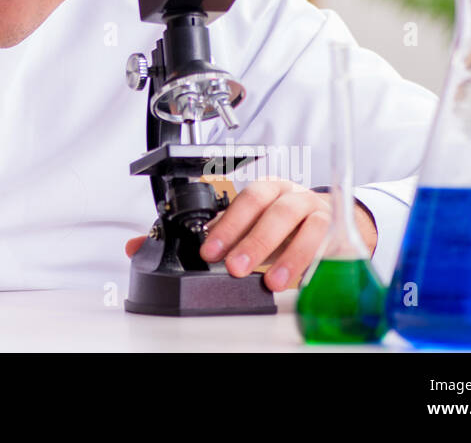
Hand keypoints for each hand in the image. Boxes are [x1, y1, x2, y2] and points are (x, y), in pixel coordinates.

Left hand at [123, 179, 377, 291]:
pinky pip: (322, 239)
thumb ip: (198, 240)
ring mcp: (311, 207)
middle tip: (231, 266)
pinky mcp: (332, 227)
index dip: (224, 224)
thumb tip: (136, 247)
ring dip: (280, 252)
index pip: (239, 199)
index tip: (208, 250)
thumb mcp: (241, 233)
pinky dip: (307, 259)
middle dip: (247, 237)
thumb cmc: (282, 229)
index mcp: (260, 190)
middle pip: (266, 206)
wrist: (333, 230)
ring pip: (296, 221)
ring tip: (267, 281)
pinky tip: (294, 279)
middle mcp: (285, 193)